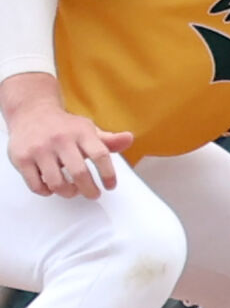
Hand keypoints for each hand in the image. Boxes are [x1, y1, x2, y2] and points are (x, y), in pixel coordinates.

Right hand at [3, 76, 130, 199]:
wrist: (31, 113)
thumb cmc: (64, 126)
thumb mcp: (88, 130)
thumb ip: (108, 140)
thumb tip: (129, 139)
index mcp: (81, 132)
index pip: (101, 155)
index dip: (108, 174)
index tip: (111, 186)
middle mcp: (60, 139)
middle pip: (79, 173)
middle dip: (90, 190)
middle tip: (94, 195)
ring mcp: (39, 149)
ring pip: (57, 183)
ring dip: (68, 192)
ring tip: (73, 191)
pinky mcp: (22, 158)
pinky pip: (37, 185)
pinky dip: (47, 192)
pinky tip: (52, 188)